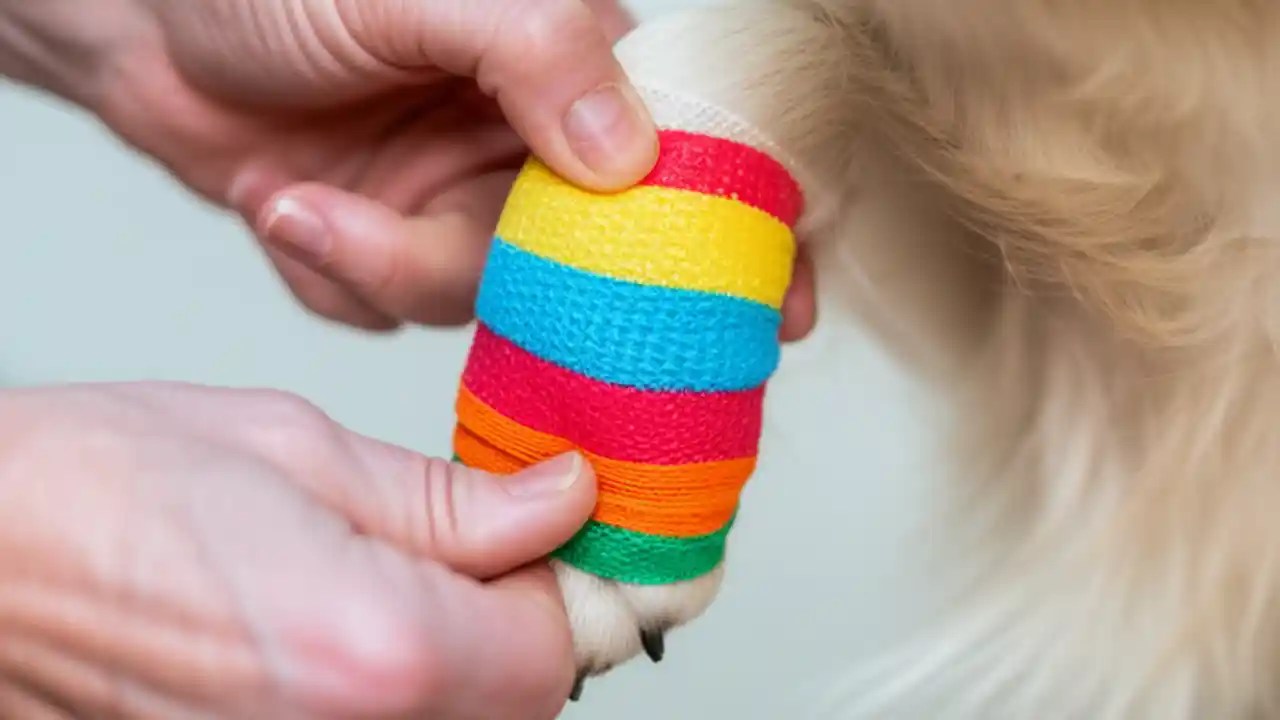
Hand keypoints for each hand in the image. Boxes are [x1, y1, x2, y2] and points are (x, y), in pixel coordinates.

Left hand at [0, 0, 818, 339]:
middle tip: (427, 252)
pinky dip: (337, 276)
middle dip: (515, 286)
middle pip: (591, 265)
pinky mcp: (398, 254)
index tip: (780, 309)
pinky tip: (287, 208)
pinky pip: (399, 314)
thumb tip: (627, 152)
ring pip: (482, 303)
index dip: (745, 235)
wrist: (148, 30)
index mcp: (574, 71)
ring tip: (294, 199)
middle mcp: (534, 150)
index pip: (697, 156)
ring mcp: (466, 210)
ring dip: (380, 265)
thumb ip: (534, 48)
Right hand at [0, 382, 596, 718]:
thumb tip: (560, 501)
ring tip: (370, 585)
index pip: (551, 648)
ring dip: (452, 661)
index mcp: (374, 650)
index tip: (530, 530)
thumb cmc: (99, 486)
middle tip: (450, 550)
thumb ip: (448, 500)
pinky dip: (388, 696)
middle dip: (508, 624)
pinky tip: (330, 634)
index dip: (552, 580)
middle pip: (515, 704)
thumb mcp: (296, 449)